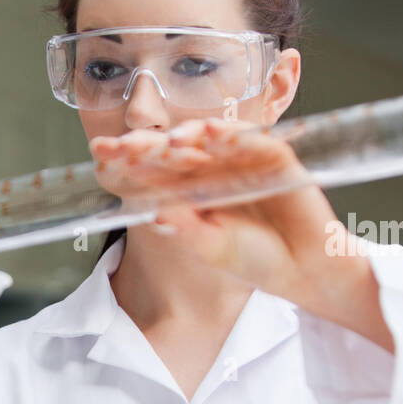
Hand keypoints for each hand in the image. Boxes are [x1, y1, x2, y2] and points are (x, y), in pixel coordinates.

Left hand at [90, 118, 392, 350]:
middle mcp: (212, 170)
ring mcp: (242, 161)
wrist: (303, 270)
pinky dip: (232, 135)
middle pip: (175, 150)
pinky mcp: (275, 158)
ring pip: (209, 140)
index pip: (155, 171)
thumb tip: (154, 213)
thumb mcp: (213, 248)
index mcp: (191, 190)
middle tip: (118, 143)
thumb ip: (187, 230)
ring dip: (187, 136)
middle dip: (147, 145)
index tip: (99, 158)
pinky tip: (210, 132)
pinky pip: (251, 141)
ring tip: (166, 141)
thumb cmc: (256, 260)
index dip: (129, 163)